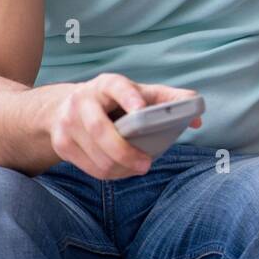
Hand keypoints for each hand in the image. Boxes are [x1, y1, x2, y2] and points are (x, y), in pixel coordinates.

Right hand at [46, 73, 199, 179]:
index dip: (129, 97)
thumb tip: (197, 118)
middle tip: (147, 164)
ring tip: (138, 168)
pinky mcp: (61, 144)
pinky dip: (108, 173)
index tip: (141, 108)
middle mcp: (82, 100)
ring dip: (119, 167)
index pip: (117, 86)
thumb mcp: (140, 94)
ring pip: (95, 153)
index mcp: (106, 84)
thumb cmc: (115, 101)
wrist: (65, 108)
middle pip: (101, 130)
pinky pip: (87, 166)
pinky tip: (121, 171)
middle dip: (124, 152)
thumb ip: (170, 101)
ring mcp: (68, 123)